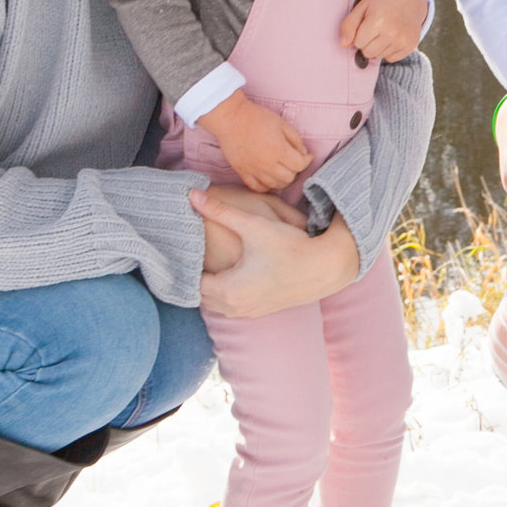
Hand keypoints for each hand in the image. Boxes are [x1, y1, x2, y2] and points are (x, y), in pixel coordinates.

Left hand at [190, 187, 360, 318]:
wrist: (325, 268)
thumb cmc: (290, 247)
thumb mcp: (254, 225)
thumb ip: (220, 211)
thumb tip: (192, 194)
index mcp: (228, 290)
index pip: (191, 282)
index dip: (184, 265)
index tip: (182, 248)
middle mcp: (235, 307)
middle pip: (200, 295)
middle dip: (195, 276)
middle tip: (190, 253)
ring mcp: (248, 312)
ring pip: (214, 303)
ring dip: (209, 286)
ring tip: (204, 262)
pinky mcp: (259, 311)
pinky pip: (229, 307)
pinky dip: (223, 294)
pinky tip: (225, 273)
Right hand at [200, 89, 310, 192]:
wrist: (230, 118)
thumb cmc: (255, 117)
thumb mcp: (281, 123)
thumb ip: (295, 139)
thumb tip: (303, 153)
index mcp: (279, 150)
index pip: (300, 165)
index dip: (307, 161)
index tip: (307, 156)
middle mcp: (267, 164)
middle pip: (289, 178)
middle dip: (296, 171)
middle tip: (295, 163)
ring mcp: (254, 170)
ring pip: (275, 185)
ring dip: (283, 180)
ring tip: (283, 171)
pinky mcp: (242, 172)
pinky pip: (257, 188)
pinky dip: (266, 186)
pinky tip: (269, 178)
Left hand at [339, 0, 427, 63]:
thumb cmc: (382, 2)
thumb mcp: (362, 7)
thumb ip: (349, 25)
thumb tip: (343, 44)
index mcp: (378, 20)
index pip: (358, 43)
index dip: (359, 35)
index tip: (366, 26)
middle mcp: (392, 32)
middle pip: (368, 53)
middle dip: (367, 44)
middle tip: (374, 30)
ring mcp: (402, 40)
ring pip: (379, 57)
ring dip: (378, 47)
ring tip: (384, 32)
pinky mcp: (410, 45)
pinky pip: (391, 59)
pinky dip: (389, 51)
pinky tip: (393, 37)